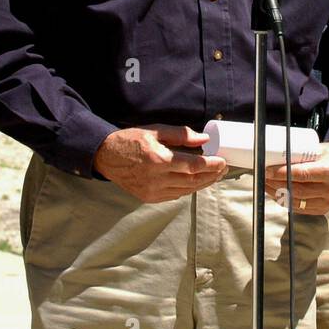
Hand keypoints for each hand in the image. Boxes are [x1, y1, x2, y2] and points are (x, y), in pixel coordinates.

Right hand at [93, 125, 226, 202]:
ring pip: (186, 190)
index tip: (222, 161)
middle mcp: (157, 179)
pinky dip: (188, 189)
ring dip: (202, 184)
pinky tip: (196, 182)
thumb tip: (204, 139)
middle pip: (193, 181)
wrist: (105, 157)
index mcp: (159, 160)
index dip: (211, 165)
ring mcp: (152, 191)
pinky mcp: (149, 197)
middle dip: (211, 175)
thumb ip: (181, 135)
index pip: (193, 165)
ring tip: (214, 176)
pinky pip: (175, 195)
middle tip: (223, 169)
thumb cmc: (130, 140)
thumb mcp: (155, 131)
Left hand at [264, 140, 328, 215]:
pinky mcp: (322, 209)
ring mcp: (327, 202)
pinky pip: (298, 208)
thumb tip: (274, 155)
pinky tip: (276, 193)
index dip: (282, 173)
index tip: (268, 170)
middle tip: (263, 176)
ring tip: (267, 183)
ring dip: (277, 193)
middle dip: (275, 184)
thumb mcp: (318, 149)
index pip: (302, 174)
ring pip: (295, 201)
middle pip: (296, 190)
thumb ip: (300, 154)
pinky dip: (285, 200)